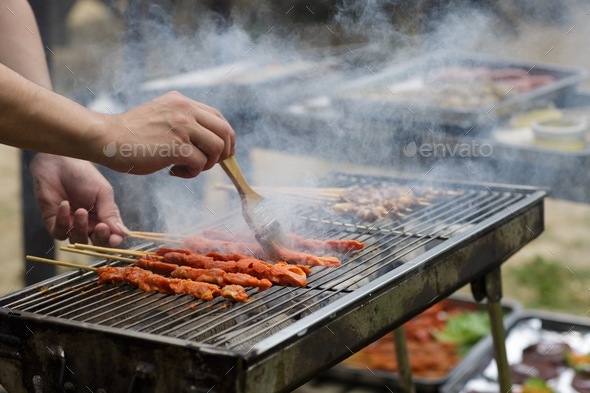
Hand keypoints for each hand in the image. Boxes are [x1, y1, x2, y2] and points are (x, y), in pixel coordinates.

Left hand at [29, 154, 128, 245]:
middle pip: (97, 243)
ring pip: (79, 241)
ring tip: (80, 211)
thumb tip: (123, 234)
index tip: (115, 239)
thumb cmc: (84, 175)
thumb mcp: (103, 193)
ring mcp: (71, 224)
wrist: (58, 163)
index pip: (113, 236)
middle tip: (100, 226)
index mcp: (105, 216)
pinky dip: (62, 222)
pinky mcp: (54, 222)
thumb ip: (111, 213)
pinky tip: (64, 205)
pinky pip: (60, 233)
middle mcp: (90, 223)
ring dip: (81, 228)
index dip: (115, 241)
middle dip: (100, 238)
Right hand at [97, 91, 235, 177]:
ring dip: (206, 164)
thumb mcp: (162, 116)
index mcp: (182, 101)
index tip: (223, 152)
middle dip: (224, 152)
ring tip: (185, 167)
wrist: (107, 138)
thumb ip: (184, 122)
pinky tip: (173, 171)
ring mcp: (182, 127)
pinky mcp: (177, 147)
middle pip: (225, 132)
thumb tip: (211, 144)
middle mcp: (185, 110)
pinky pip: (200, 164)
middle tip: (211, 164)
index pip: (218, 117)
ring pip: (217, 149)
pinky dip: (191, 173)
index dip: (226, 137)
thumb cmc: (131, 134)